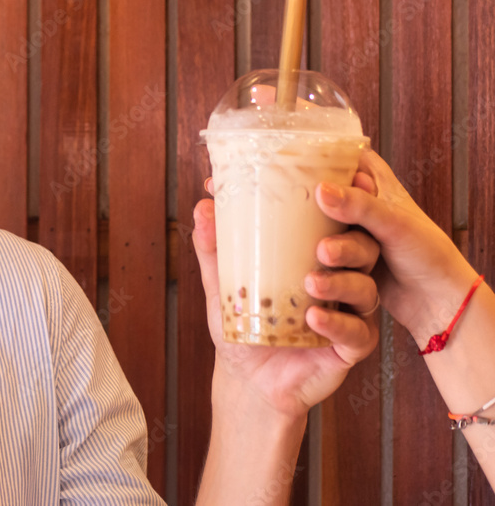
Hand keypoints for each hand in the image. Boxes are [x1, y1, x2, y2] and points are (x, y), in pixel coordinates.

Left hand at [193, 187, 379, 418]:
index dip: (340, 203)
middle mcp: (342, 280)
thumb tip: (202, 205)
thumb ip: (214, 250)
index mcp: (319, 257)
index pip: (338, 222)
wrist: (249, 380)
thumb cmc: (244, 325)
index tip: (322, 187)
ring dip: (340, 282)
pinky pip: (356, 333)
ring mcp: (350, 314)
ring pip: (364, 289)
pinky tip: (314, 317)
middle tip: (321, 244)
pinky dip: (337, 323)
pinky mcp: (351, 348)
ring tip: (311, 282)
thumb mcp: (223, 285)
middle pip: (363, 250)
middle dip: (348, 242)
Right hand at [313, 150, 478, 339]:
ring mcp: (351, 232)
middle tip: (299, 216)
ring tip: (325, 255)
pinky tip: (315, 268)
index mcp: (377, 182)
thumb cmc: (429, 254)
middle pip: (324, 193)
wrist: (438, 302)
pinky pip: (323, 253)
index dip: (320, 158)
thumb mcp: (395, 224)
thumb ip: (359, 206)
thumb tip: (321, 190)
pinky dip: (319, 260)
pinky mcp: (345, 259)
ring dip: (326, 243)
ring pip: (323, 228)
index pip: (343, 156)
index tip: (293, 165)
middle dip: (312, 209)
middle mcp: (361, 205)